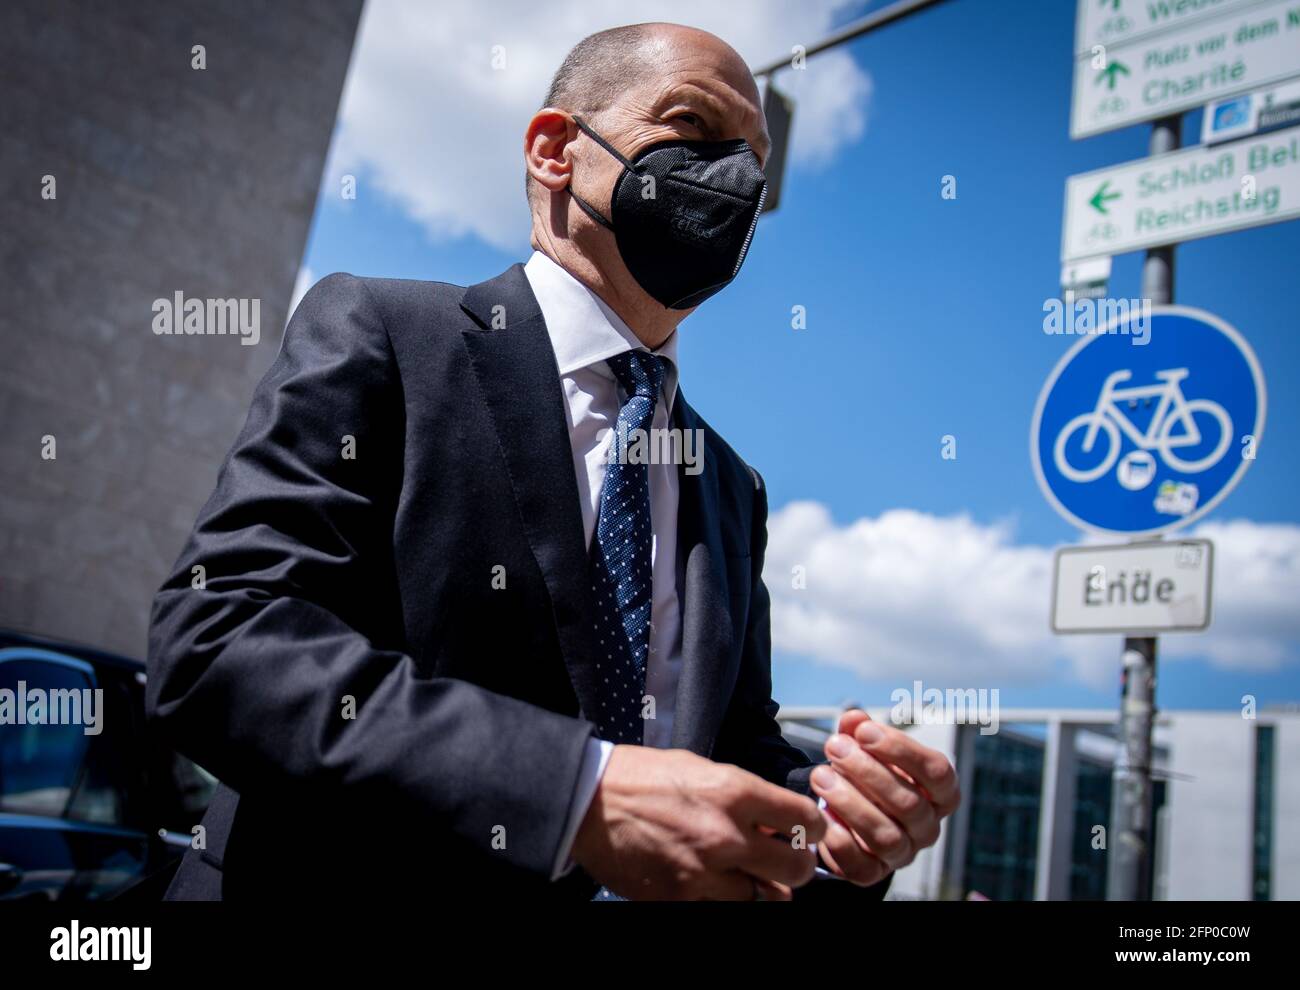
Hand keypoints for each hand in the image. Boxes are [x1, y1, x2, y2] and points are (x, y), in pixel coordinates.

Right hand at [571, 745, 826, 899]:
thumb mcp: (701, 768)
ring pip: (764, 898)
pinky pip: (723, 909)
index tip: (809, 831)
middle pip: (796, 869)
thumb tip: (773, 818)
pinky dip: (724, 899)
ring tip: (745, 873)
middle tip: (785, 860)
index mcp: (734, 792)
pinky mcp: (680, 899)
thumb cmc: (641, 778)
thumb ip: (742, 794)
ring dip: (761, 888)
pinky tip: (713, 882)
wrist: (589, 803)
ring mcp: (703, 873)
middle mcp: (725, 835)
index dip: (813, 828)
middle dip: (796, 865)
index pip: (805, 820)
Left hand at [810, 709, 959, 886]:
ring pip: (887, 836)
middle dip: (867, 771)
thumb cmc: (864, 773)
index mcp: (939, 794)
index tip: (864, 731)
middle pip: (909, 803)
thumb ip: (860, 730)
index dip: (901, 749)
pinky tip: (820, 815)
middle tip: (833, 747)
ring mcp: (903, 854)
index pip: (937, 772)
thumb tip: (854, 718)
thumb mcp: (864, 747)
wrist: (846, 813)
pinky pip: (861, 866)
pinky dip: (839, 840)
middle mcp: (928, 827)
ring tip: (820, 776)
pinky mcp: (873, 873)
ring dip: (850, 803)